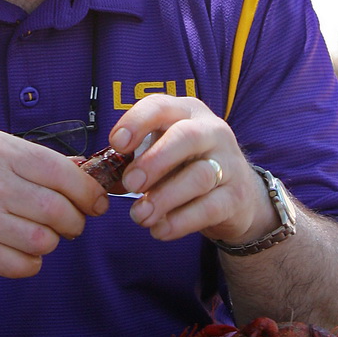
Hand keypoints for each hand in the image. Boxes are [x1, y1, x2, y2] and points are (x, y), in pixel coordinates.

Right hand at [0, 128, 107, 277]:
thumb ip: (35, 159)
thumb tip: (84, 174)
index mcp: (1, 152)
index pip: (62, 174)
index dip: (89, 192)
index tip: (96, 202)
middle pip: (57, 211)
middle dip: (75, 220)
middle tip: (71, 221)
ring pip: (43, 242)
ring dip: (53, 242)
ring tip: (43, 233)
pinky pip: (20, 266)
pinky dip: (31, 262)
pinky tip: (22, 249)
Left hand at [108, 94, 275, 243]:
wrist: (237, 197)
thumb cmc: (186, 168)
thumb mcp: (162, 154)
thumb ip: (134, 161)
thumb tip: (100, 176)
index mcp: (186, 113)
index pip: (161, 107)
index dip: (137, 122)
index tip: (117, 144)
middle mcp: (212, 132)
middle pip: (186, 137)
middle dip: (154, 161)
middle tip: (131, 183)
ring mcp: (229, 164)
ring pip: (199, 176)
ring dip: (164, 198)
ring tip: (140, 216)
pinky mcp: (236, 197)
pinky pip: (209, 208)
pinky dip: (180, 221)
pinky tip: (160, 229)